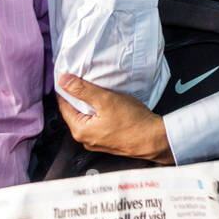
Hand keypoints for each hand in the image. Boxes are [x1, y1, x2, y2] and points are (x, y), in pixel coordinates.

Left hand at [57, 74, 173, 163]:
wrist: (154, 139)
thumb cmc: (133, 123)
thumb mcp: (106, 100)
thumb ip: (83, 90)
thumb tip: (64, 81)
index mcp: (80, 130)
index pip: (64, 105)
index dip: (66, 89)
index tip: (69, 77)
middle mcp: (85, 139)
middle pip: (75, 112)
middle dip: (80, 96)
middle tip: (87, 81)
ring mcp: (96, 141)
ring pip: (88, 117)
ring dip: (91, 105)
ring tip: (101, 93)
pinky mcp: (108, 140)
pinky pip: (98, 123)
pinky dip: (100, 113)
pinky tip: (110, 106)